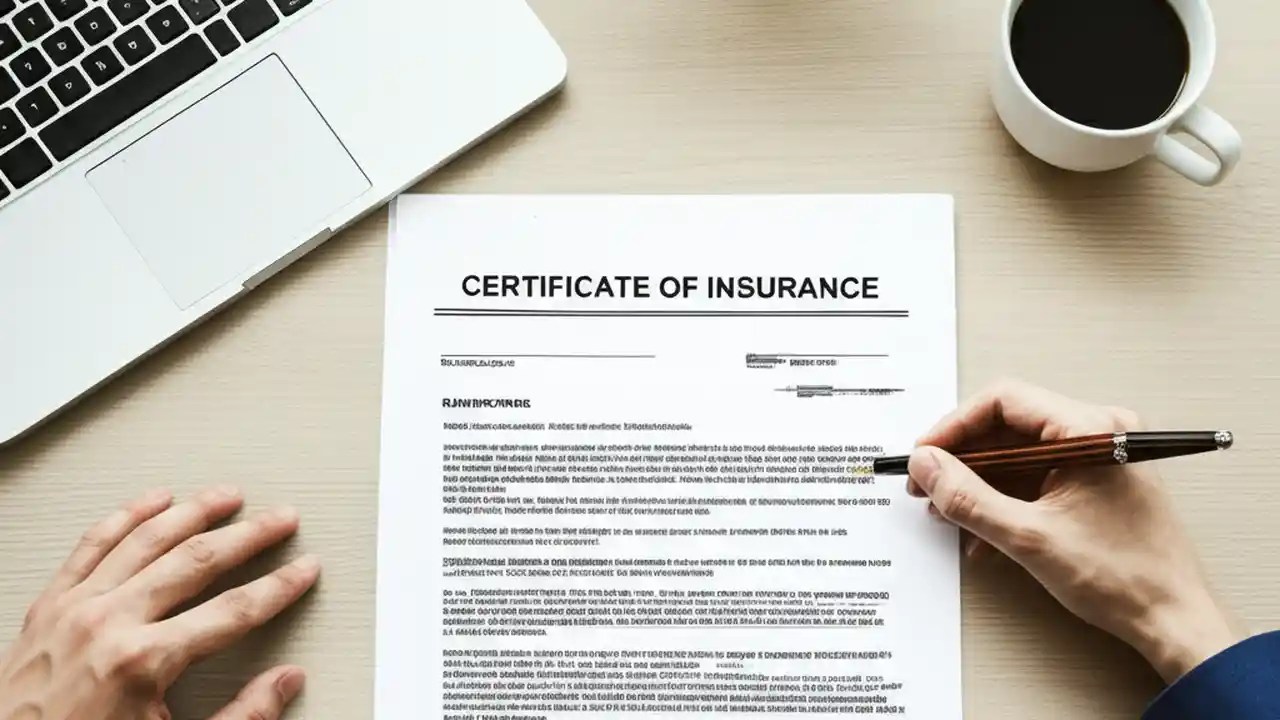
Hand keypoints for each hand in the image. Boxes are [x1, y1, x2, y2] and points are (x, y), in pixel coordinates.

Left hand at [0, 487, 319, 719]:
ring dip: (194, 511)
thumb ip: (241, 716)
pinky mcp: (48, 606)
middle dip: (249, 536)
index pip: (234, 611)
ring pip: (147, 538)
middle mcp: (109, 623)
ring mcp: (75, 609)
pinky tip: (154, 499)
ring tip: (227, 496)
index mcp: (144, 662)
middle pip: (197, 561)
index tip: (304, 569)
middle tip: (281, 519)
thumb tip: (284, 682)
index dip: (279, 587)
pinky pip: (92, 544)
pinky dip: (126, 515)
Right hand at [907, 379, 1241, 682]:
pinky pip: (1038, 475)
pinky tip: (983, 530)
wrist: (1174, 619)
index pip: (1003, 401)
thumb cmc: (1126, 578)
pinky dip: (1006, 498)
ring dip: (980, 484)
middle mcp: (1099, 432)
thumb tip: (928, 467)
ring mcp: (1100, 456)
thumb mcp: (1029, 537)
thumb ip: (968, 498)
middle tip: (928, 486)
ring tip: (950, 514)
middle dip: (963, 460)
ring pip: (1019, 453)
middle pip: (1008, 426)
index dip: (954, 427)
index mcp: (1091, 430)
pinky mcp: (1097, 480)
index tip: (925, 455)